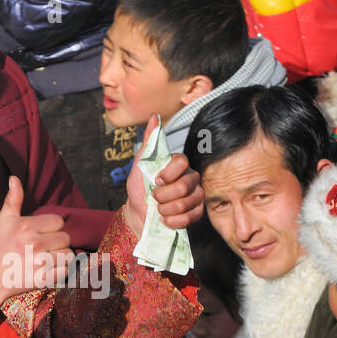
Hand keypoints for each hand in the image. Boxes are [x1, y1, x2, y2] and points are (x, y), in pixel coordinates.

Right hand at [0, 177, 71, 324]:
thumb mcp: (3, 221)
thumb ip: (13, 199)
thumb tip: (14, 178)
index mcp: (25, 226)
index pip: (58, 221)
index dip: (51, 227)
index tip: (41, 233)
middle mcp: (33, 243)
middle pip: (65, 238)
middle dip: (57, 241)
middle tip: (43, 247)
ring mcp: (39, 262)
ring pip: (68, 254)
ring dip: (61, 256)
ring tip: (48, 257)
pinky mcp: (43, 279)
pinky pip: (65, 270)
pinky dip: (60, 270)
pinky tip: (48, 269)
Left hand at [125, 114, 204, 238]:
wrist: (138, 214)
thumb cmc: (139, 188)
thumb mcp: (139, 164)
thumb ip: (149, 141)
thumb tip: (154, 116)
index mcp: (178, 165)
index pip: (182, 162)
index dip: (168, 174)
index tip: (156, 181)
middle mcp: (191, 178)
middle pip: (184, 185)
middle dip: (163, 196)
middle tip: (155, 198)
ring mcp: (196, 195)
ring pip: (186, 202)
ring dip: (166, 209)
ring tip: (159, 209)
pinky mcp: (198, 212)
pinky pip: (190, 217)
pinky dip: (173, 221)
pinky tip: (165, 219)